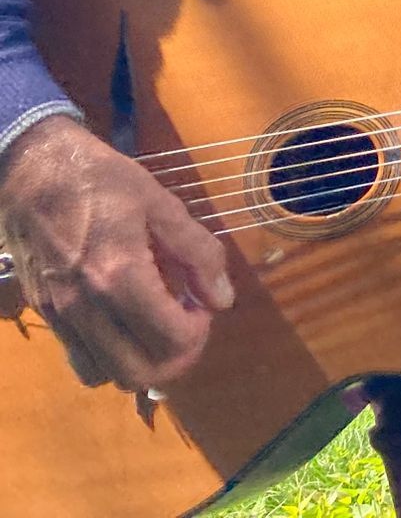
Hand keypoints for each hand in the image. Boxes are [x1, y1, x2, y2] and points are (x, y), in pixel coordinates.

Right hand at [0, 114, 233, 392]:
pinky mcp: (46, 315)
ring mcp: (60, 316)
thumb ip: (198, 253)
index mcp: (120, 275)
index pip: (172, 339)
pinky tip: (124, 322)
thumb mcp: (162, 204)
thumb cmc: (101, 180)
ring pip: (107, 376)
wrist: (31, 171)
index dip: (200, 331)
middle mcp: (86, 307)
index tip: (202, 304)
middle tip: (186, 322)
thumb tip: (222, 299)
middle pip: (139, 373)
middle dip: (175, 357)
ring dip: (142, 362)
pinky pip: (81, 360)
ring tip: (156, 324)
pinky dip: (110, 357)